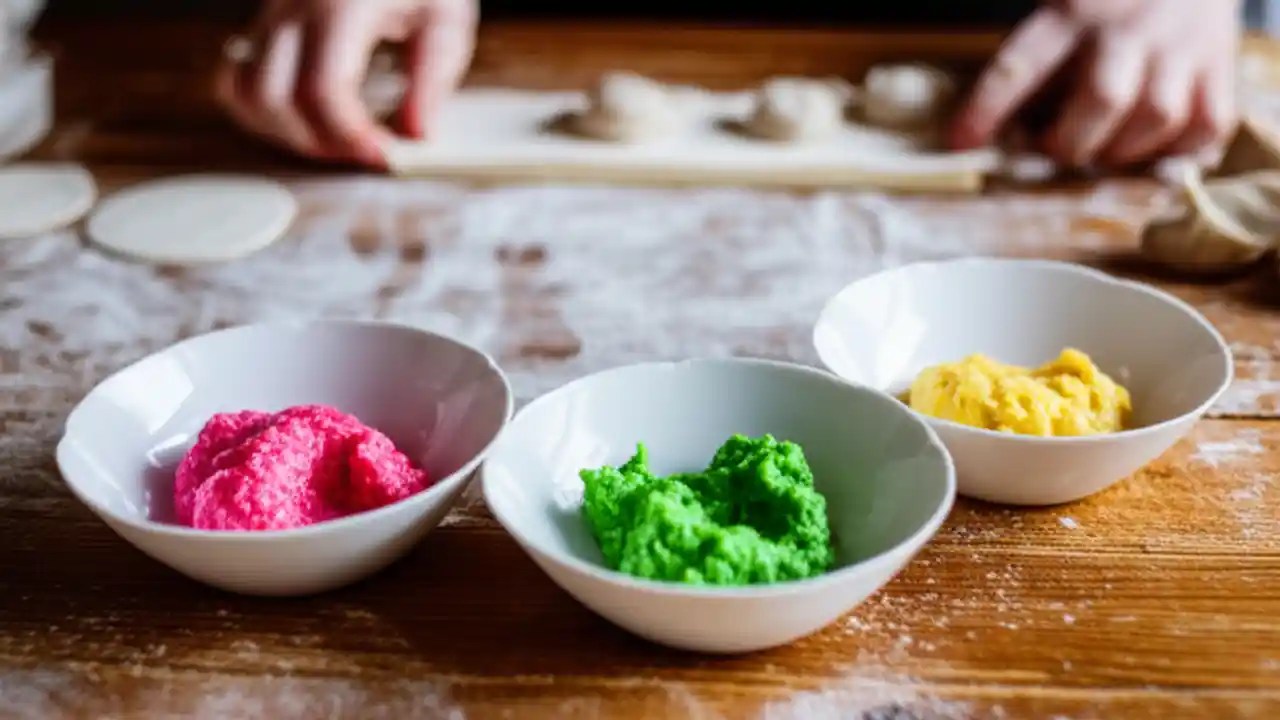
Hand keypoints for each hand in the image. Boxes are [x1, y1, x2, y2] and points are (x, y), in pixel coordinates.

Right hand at [216, 0, 476, 167]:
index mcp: (340, 4)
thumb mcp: (445, 17)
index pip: (323, 87)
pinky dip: (262, 112)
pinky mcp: (266, 24)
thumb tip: (415, 137)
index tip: (384, 155)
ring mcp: (273, 15)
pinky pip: (236, 77)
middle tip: (365, 149)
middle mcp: (294, 8)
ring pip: (246, 92)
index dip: (350, 135)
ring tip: (338, 139)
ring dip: (289, 134)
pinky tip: (304, 121)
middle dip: (320, 142)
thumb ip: (432, 79)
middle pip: (274, 97)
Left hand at [949, 0, 1240, 167]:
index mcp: (1071, 11)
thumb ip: (1033, 69)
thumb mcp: (1060, 15)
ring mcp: (1180, 48)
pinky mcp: (1218, 68)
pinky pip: (1204, 126)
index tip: (960, 143)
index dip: (987, 108)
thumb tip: (997, 133)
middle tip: (1055, 149)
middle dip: (1071, 142)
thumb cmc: (1106, 7)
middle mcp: (1128, 28)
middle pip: (1102, 98)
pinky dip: (1176, 150)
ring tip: (1103, 148)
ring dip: (1122, 151)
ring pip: (1156, 117)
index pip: (1020, 64)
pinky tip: (1151, 146)